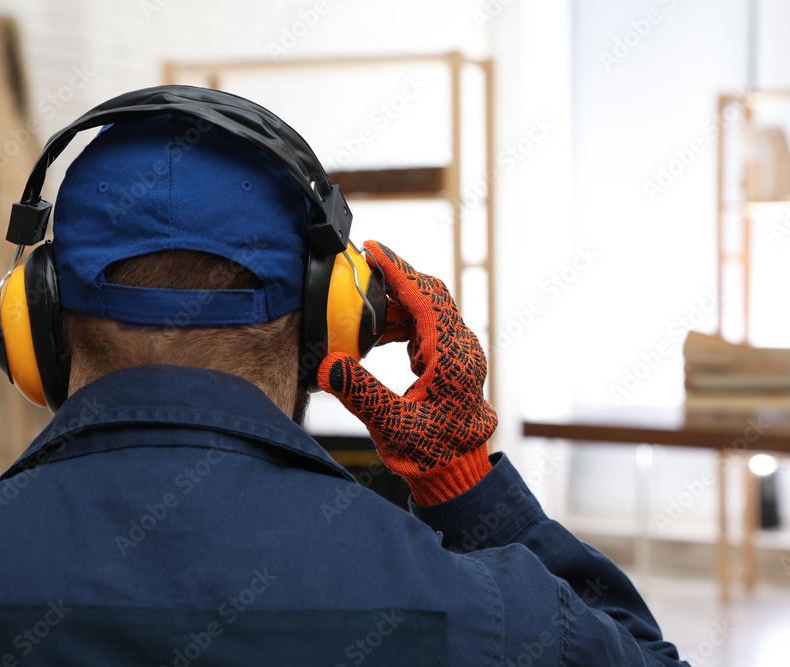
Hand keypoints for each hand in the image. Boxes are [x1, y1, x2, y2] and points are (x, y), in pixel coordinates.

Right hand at [317, 241, 496, 504]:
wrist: (456, 473)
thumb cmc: (432, 454)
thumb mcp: (392, 426)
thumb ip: (360, 394)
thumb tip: (328, 364)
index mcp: (453, 358)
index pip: (427, 299)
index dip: (399, 271)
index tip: (374, 249)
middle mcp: (460, 348)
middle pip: (430, 297)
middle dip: (395, 279)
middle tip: (360, 268)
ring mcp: (457, 352)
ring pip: (427, 311)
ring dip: (394, 305)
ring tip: (360, 311)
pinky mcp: (450, 360)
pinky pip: (425, 327)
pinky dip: (400, 323)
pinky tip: (376, 335)